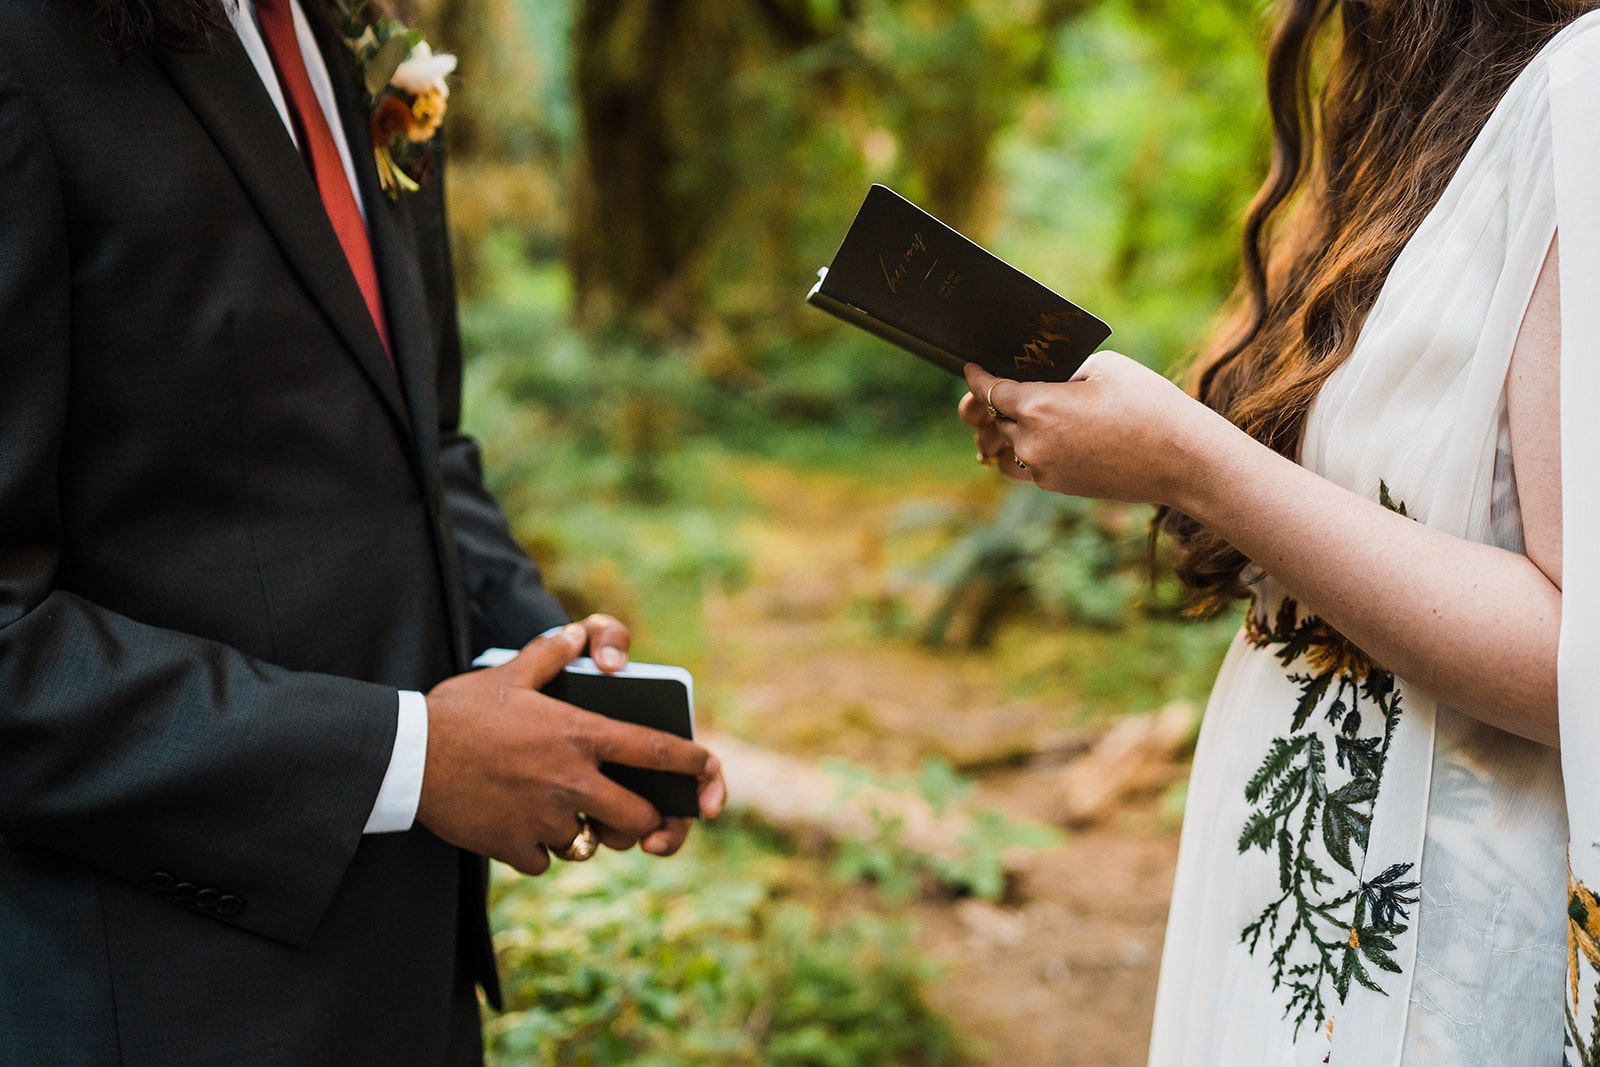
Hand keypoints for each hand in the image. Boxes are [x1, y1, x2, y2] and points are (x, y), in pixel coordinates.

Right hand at [418, 622, 725, 874]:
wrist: (407, 756)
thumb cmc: (458, 711)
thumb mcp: (507, 674)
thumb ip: (550, 655)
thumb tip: (575, 633)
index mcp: (580, 735)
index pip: (658, 751)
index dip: (695, 764)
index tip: (711, 773)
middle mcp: (573, 781)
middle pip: (639, 817)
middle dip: (640, 819)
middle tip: (622, 811)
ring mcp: (545, 818)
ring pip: (590, 844)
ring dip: (582, 834)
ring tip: (558, 812)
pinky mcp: (515, 847)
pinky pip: (545, 860)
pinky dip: (538, 850)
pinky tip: (517, 826)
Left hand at [960, 354, 1234, 509]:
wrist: (1183, 460)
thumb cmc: (1149, 404)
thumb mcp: (1104, 367)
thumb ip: (1061, 370)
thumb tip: (1040, 375)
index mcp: (1038, 405)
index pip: (989, 390)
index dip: (977, 376)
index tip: (970, 368)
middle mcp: (1031, 441)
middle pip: (992, 419)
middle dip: (987, 402)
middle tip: (987, 389)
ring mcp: (1042, 469)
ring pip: (1002, 448)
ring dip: (999, 432)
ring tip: (1001, 418)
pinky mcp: (1057, 485)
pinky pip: (1024, 467)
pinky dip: (1020, 452)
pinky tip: (1028, 439)